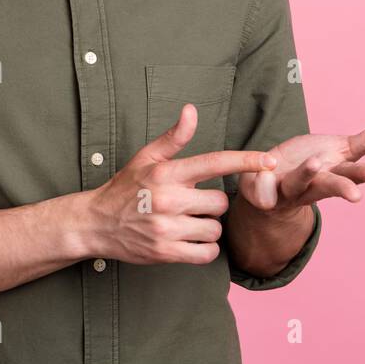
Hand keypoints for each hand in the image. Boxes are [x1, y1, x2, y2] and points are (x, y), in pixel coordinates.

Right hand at [85, 103, 277, 265]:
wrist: (95, 223)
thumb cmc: (126, 188)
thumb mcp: (146, 157)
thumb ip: (174, 137)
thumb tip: (191, 110)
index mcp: (168, 172)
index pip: (215, 162)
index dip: (246, 161)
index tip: (269, 161)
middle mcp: (168, 199)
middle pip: (220, 203)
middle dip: (212, 205)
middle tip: (192, 204)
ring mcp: (167, 227)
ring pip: (214, 229)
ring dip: (207, 228)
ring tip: (187, 223)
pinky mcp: (165, 253)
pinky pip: (206, 253)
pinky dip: (205, 250)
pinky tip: (191, 241)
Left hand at [236, 123, 364, 214]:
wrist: (274, 186)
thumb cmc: (314, 162)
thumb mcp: (344, 149)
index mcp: (337, 171)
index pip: (353, 171)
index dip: (362, 174)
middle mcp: (315, 183)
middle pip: (331, 185)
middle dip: (343, 187)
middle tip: (356, 195)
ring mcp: (290, 188)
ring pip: (300, 183)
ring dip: (307, 175)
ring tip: (315, 163)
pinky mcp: (265, 191)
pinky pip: (262, 186)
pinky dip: (263, 181)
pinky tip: (264, 173)